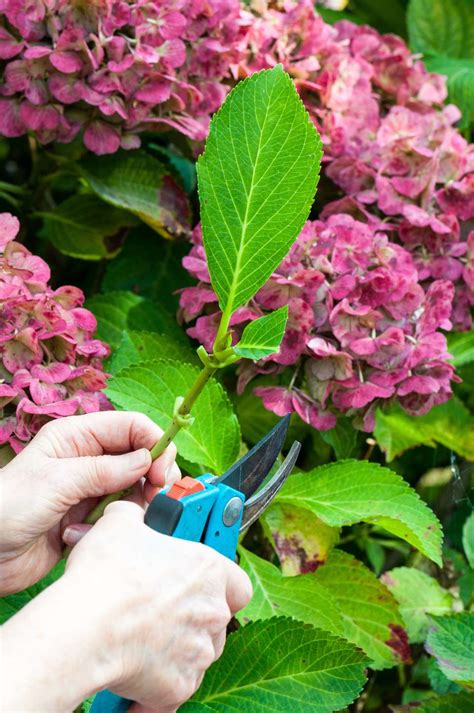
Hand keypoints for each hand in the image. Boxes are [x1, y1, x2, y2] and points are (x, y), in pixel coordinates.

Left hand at [0, 411, 180, 593]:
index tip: (162, 471)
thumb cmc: (7, 507)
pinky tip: (88, 533)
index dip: (154, 443)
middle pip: (140, 456)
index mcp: (78, 436)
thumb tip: (147, 461)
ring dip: (135, 503)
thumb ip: (105, 470)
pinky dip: (116, 524)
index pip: (131, 426)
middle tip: (156, 497)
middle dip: (153, 475)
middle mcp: (88, 458)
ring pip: (135, 487)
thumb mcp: (57, 481)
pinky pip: (120, 514)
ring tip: (120, 519)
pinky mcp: (90, 517)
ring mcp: (90, 488)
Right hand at [73, 501, 251, 711]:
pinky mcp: (179, 687)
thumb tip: (131, 515)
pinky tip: (132, 674)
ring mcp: (199, 652)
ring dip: (176, 649)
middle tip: (158, 611)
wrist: (84, 627)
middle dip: (190, 617)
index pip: (237, 583)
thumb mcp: (120, 524)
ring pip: (196, 653)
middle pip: (214, 619)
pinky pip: (174, 688)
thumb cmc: (106, 574)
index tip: (199, 584)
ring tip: (142, 639)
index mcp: (208, 570)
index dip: (221, 584)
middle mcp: (212, 612)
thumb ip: (136, 517)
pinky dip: (157, 685)